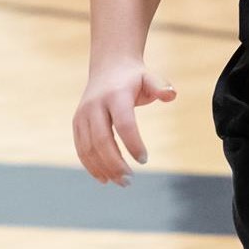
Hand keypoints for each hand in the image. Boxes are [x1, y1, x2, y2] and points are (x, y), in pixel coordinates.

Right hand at [72, 60, 177, 184]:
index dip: (133, 144)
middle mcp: (95, 105)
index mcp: (115, 95)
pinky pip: (81, 148)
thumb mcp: (151, 77)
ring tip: (121, 182)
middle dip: (115, 163)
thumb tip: (171, 95)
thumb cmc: (135, 78)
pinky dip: (91, 165)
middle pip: (102, 140)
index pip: (124, 124)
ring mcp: (83, 114)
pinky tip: (105, 178)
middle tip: (130, 180)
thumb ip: (161, 87)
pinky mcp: (77, 123)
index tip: (144, 160)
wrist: (109, 66)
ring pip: (88, 147)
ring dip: (103, 168)